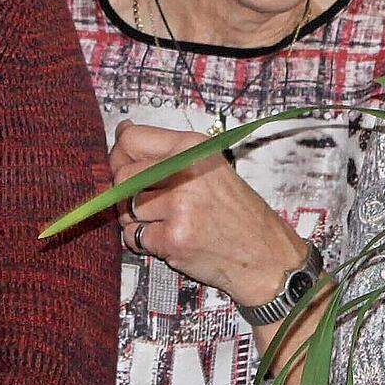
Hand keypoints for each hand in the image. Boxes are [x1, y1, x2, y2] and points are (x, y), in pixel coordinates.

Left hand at [111, 120, 305, 303]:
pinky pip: (133, 237)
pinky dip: (144, 242)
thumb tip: (122, 130)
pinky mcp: (173, 238)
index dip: (119, 157)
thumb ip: (165, 151)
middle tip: (149, 205)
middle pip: (122, 176)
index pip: (131, 140)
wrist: (264, 254)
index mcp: (193, 147)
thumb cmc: (235, 211)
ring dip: (136, 220)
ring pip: (125, 209)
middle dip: (125, 194)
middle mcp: (185, 172)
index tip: (126, 168)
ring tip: (165, 223)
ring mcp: (179, 206)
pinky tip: (170, 240)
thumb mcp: (209, 167)